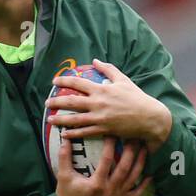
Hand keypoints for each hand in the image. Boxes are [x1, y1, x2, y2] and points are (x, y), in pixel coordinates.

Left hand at [45, 59, 173, 147]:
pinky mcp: (104, 130)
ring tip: (49, 120)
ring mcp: (100, 118)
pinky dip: (73, 133)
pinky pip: (85, 132)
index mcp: (102, 89)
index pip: (78, 83)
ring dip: (60, 120)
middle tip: (47, 103)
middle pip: (72, 102)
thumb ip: (108, 69)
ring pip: (75, 119)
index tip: (54, 81)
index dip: (64, 81)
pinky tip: (64, 134)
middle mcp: (98, 103)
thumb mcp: (123, 80)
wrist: (149, 117)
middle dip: (57, 102)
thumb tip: (95, 61)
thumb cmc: (137, 97)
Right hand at [54, 137, 151, 195]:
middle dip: (131, 151)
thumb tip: (65, 138)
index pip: (106, 159)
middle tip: (134, 137)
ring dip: (140, 163)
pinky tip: (149, 175)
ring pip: (133, 178)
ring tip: (144, 149)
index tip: (112, 133)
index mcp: (96, 184)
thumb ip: (64, 157)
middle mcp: (109, 191)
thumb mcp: (64, 175)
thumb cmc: (66, 195)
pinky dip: (143, 186)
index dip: (110, 144)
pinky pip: (135, 195)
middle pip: (125, 167)